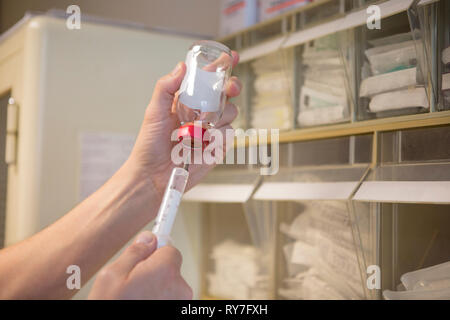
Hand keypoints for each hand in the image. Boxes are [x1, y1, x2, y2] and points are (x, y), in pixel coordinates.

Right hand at [88, 231, 191, 299]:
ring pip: (169, 282)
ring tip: (135, 297)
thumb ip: (135, 252)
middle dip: (154, 268)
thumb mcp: (112, 275)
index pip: (168, 246)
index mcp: (164, 269)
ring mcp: (180, 301)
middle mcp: (179, 285)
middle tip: (133, 281)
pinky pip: (170, 296)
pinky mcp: (179, 310)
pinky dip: (159, 297)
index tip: (168, 221)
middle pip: (170, 265)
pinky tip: (143, 302)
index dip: (155, 247)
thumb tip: (148, 238)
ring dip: (157, 286)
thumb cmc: (111, 307)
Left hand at [126, 51, 240, 198]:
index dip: (221, 67)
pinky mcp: (218, 147)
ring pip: (231, 112)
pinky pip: (229, 134)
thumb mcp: (154, 112)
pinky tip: (204, 142)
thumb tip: (181, 66)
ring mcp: (212, 130)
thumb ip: (166, 88)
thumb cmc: (149, 145)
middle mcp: (202, 113)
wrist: (154, 175)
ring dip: (220, 115)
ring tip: (199, 127)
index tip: (231, 57)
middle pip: (226, 93)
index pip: (208, 79)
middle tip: (230, 87)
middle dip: (232, 86)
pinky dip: (219, 135)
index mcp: (188, 101)